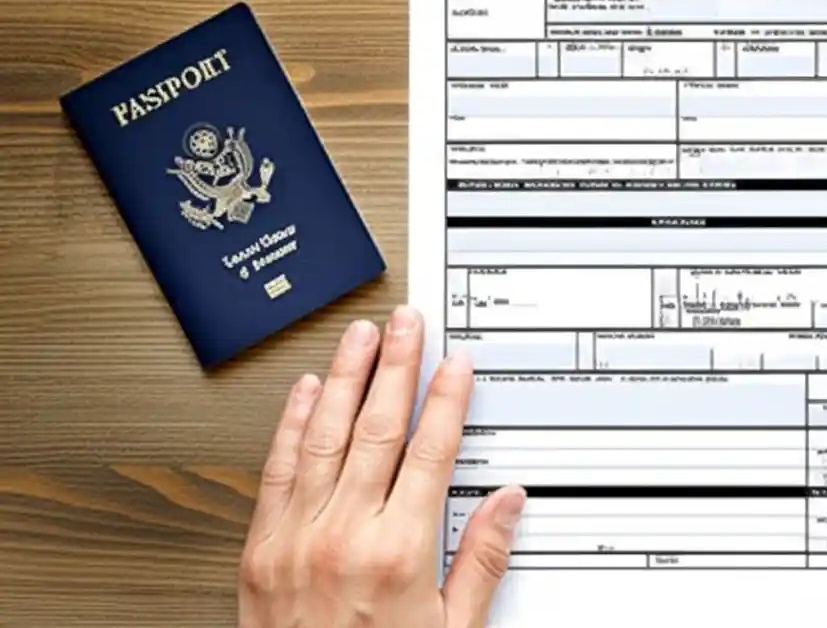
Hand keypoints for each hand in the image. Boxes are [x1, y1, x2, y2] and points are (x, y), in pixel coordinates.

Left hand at [237, 306, 525, 627]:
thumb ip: (480, 561)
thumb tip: (507, 505)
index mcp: (399, 552)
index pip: (429, 452)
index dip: (445, 400)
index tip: (454, 367)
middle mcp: (344, 534)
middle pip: (377, 427)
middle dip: (395, 366)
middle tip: (405, 324)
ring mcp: (295, 537)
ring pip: (323, 435)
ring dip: (342, 377)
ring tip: (357, 337)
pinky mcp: (259, 548)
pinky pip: (277, 469)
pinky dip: (290, 424)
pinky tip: (302, 392)